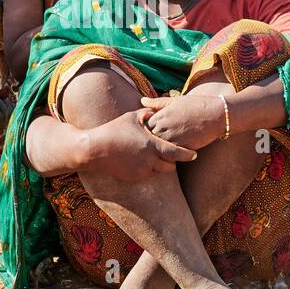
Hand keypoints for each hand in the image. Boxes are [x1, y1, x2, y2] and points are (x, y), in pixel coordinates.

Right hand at [82, 109, 196, 181]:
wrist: (94, 149)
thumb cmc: (113, 130)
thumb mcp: (131, 117)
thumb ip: (146, 114)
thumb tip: (155, 110)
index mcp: (152, 145)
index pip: (176, 153)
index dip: (187, 155)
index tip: (194, 155)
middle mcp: (149, 161)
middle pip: (170, 166)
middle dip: (172, 161)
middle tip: (171, 155)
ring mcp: (141, 171)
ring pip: (159, 171)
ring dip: (159, 165)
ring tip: (154, 157)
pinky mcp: (133, 178)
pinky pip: (146, 175)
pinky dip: (147, 169)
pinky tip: (140, 160)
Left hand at [140, 92, 228, 149]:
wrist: (216, 114)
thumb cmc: (196, 105)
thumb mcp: (176, 101)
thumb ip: (157, 103)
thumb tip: (141, 100)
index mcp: (161, 115)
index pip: (143, 127)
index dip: (145, 131)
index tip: (149, 133)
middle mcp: (164, 126)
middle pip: (148, 139)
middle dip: (148, 142)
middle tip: (151, 145)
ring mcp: (172, 138)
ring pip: (157, 149)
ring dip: (158, 150)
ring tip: (162, 150)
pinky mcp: (182, 147)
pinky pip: (169, 155)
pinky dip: (169, 156)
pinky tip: (172, 154)